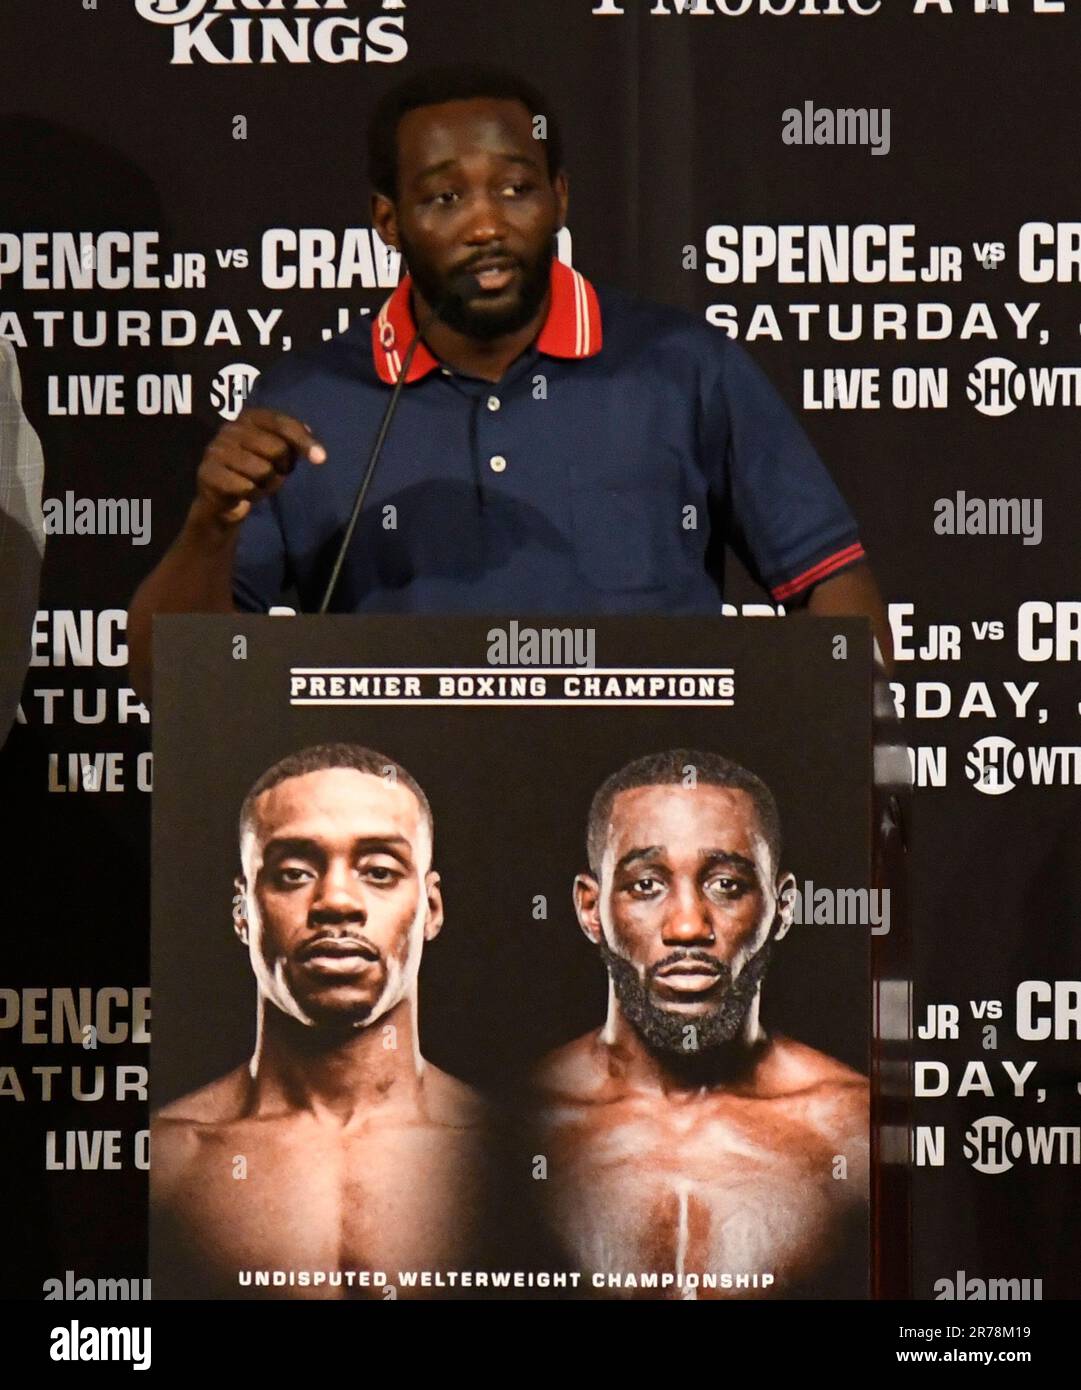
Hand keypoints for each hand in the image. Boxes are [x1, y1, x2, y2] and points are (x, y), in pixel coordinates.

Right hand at [190, 408, 325, 527]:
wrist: (223, 499)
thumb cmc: (254, 471)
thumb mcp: (278, 454)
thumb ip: (294, 444)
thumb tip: (315, 449)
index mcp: (248, 417)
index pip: (281, 422)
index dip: (303, 440)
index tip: (321, 459)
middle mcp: (230, 428)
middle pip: (277, 448)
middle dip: (282, 467)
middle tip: (272, 473)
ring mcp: (216, 450)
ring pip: (263, 470)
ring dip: (267, 484)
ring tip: (256, 483)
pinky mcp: (208, 473)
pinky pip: (246, 487)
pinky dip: (252, 495)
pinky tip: (243, 493)